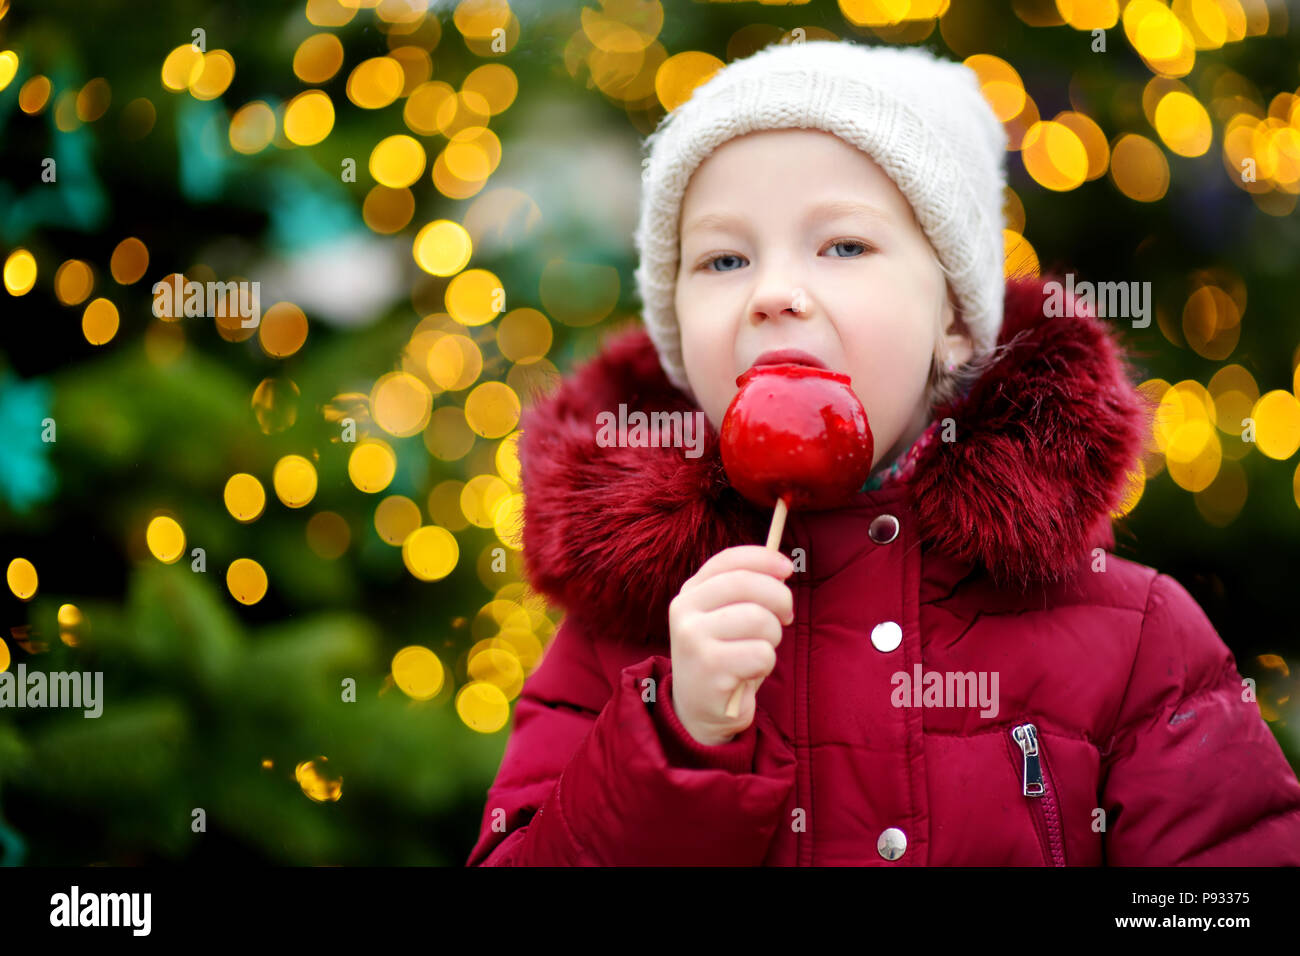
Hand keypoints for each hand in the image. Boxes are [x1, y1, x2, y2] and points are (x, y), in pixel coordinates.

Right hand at [667, 545, 793, 745]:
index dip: (764, 558)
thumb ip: (747, 591)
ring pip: (760, 619)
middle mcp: (685, 610)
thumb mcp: (727, 618)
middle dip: (780, 598)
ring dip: (773, 638)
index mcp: (690, 592)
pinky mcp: (709, 668)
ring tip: (759, 651)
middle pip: (747, 584)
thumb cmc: (724, 657)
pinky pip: (761, 654)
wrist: (699, 709)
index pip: (729, 560)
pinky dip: (765, 664)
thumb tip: (781, 570)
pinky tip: (749, 672)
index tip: (789, 568)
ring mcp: (694, 638)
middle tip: (786, 618)